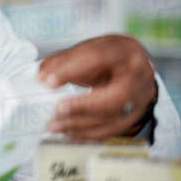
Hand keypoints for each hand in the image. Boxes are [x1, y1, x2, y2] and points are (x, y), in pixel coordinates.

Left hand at [38, 34, 156, 139]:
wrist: (137, 67)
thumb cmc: (112, 56)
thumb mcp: (90, 47)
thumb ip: (64, 60)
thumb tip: (41, 73)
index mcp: (124, 50)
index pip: (97, 59)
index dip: (71, 71)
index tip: (48, 81)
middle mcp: (138, 75)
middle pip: (115, 96)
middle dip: (83, 105)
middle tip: (58, 109)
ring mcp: (139, 99)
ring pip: (112, 117)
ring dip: (80, 124)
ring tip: (56, 125)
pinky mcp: (135, 116)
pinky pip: (112, 129)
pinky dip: (89, 133)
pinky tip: (70, 132)